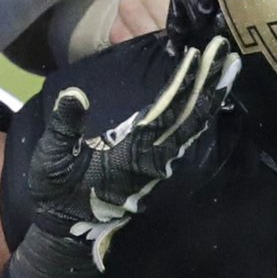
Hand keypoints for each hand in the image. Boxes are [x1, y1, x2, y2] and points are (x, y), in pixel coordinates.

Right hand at [23, 35, 238, 260]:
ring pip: (190, 124)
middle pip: (188, 115)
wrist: (65, 227)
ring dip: (207, 95)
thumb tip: (76, 93)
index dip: (183, 85)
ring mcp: (156, 161)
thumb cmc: (55, 193)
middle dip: (207, 83)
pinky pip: (182, 133)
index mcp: (131, 153)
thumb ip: (64, 127)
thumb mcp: (51, 159)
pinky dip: (197, 112)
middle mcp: (152, 157)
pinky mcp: (153, 162)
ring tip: (226, 67)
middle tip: (226, 50)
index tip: (198, 56)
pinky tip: (206, 96)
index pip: (166, 113)